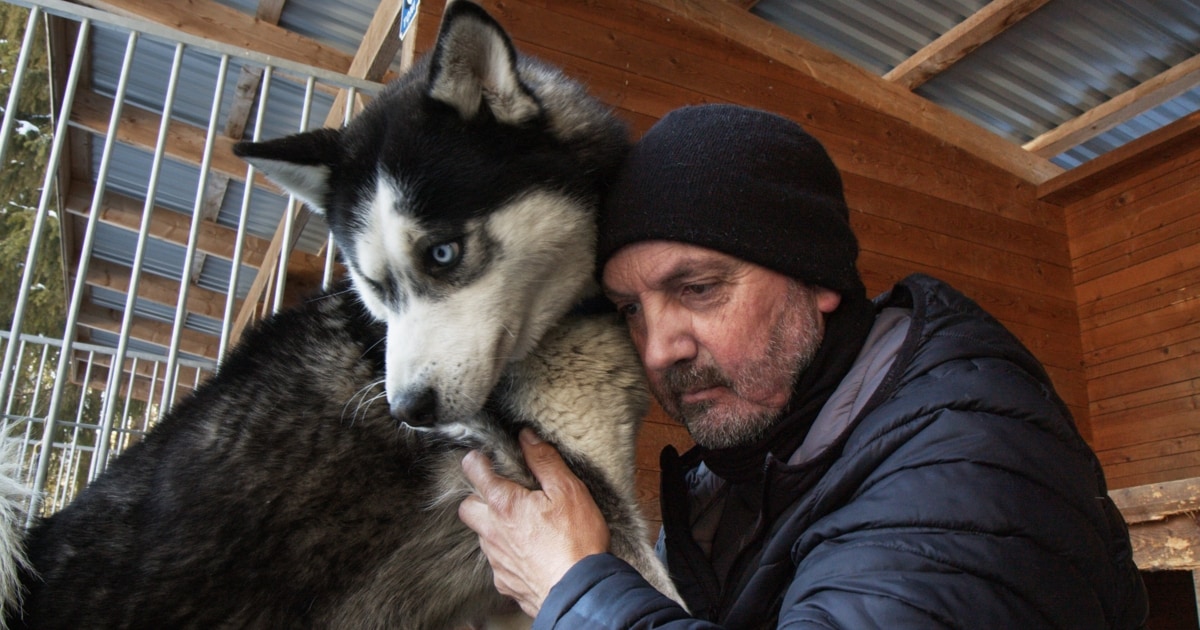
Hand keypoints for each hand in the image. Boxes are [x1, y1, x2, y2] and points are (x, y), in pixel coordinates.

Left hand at [458, 428, 610, 616]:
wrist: (580, 592)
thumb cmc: (577, 540)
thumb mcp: (568, 490)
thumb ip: (544, 461)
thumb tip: (526, 437)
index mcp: (505, 504)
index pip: (475, 472)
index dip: (477, 460)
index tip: (484, 458)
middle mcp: (493, 532)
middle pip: (467, 508)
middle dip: (477, 498)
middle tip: (501, 494)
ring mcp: (497, 560)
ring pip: (482, 536)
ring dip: (494, 526)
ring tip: (522, 524)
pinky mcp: (505, 582)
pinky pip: (498, 562)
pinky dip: (508, 553)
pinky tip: (529, 552)